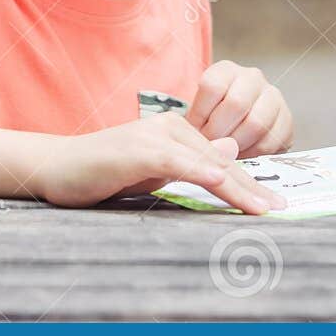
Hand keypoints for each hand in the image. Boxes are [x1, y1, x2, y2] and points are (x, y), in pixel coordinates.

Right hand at [31, 113, 286, 212]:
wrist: (56, 167)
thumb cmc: (102, 173)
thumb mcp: (152, 173)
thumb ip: (188, 166)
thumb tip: (226, 160)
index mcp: (175, 132)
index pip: (219, 161)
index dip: (247, 183)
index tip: (273, 203)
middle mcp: (169, 127)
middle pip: (219, 161)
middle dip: (251, 186)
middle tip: (280, 208)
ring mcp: (152, 136)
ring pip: (204, 162)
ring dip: (236, 185)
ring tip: (262, 205)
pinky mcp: (136, 150)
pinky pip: (175, 162)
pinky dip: (199, 171)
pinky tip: (220, 182)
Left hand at [186, 60, 293, 157]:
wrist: (238, 126)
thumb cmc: (212, 119)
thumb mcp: (199, 112)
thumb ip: (197, 123)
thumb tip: (207, 146)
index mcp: (226, 70)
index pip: (212, 86)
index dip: (200, 114)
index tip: (196, 130)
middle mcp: (252, 78)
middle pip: (236, 103)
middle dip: (220, 132)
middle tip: (212, 145)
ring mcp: (273, 97)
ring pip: (256, 123)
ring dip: (237, 144)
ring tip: (227, 150)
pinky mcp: (287, 120)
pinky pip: (270, 141)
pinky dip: (253, 153)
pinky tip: (243, 153)